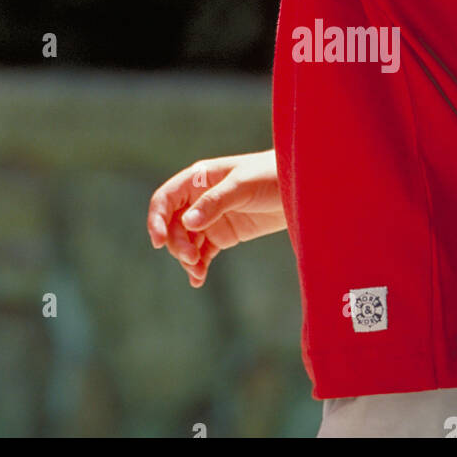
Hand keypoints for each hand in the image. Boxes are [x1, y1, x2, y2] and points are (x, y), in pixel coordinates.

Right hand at [146, 150, 285, 287]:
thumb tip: (187, 222)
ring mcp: (211, 218)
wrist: (301, 187)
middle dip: (177, 244)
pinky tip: (198, 280)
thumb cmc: (270, 176)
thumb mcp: (242, 186)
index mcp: (198, 179)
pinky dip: (199, 266)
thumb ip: (215, 203)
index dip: (156, 219)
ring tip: (197, 273)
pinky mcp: (224, 234)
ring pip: (186, 241)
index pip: (165, 199)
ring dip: (187, 258)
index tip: (158, 242)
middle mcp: (199, 199)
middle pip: (173, 225)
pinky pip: (204, 252)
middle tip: (191, 259)